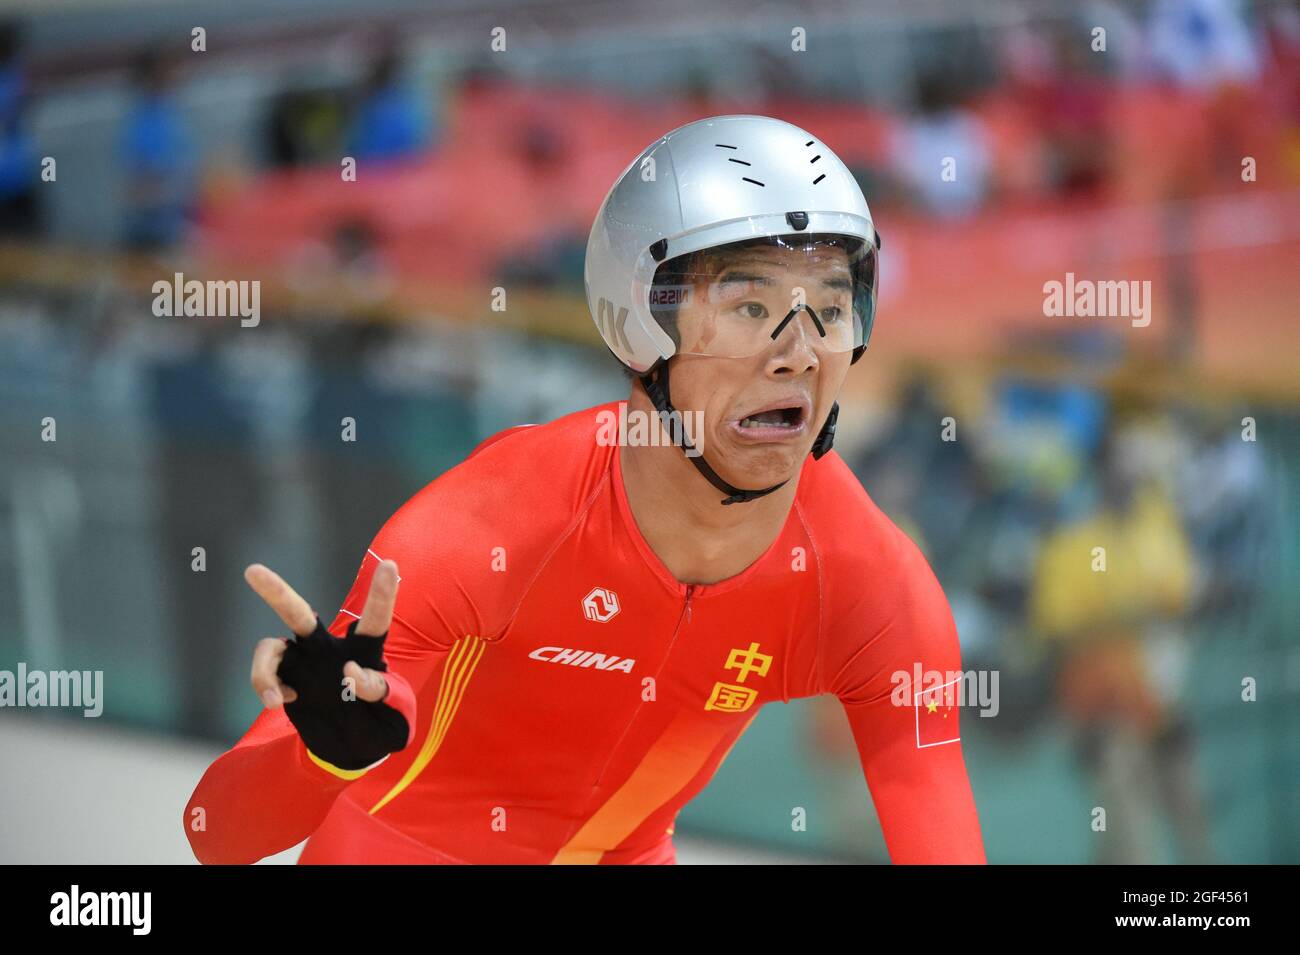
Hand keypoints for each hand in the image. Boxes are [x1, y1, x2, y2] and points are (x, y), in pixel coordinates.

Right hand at [246, 560, 408, 769]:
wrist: (355, 751)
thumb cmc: (383, 726)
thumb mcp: (396, 716)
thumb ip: (383, 692)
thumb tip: (349, 671)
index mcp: (367, 652)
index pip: (376, 620)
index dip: (382, 593)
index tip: (389, 565)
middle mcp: (332, 649)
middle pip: (301, 616)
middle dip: (277, 593)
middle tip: (252, 571)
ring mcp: (305, 663)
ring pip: (270, 645)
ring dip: (262, 668)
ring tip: (275, 700)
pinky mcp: (286, 680)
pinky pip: (264, 673)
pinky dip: (265, 685)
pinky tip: (281, 702)